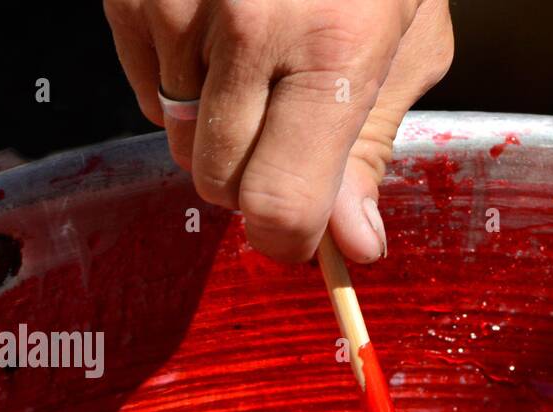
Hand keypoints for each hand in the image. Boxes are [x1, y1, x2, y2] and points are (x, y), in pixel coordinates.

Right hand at [103, 0, 452, 262]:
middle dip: (254, 180)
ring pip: (177, 141)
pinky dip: (179, 86)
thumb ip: (373, 148)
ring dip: (216, 129)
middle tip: (289, 131)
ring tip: (259, 64)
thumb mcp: (406, 41)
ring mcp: (176, 6)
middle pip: (220, 184)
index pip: (281, 205)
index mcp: (332, 50)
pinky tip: (218, 38)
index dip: (289, 238)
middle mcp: (246, 29)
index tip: (302, 234)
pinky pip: (146, 92)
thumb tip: (352, 247)